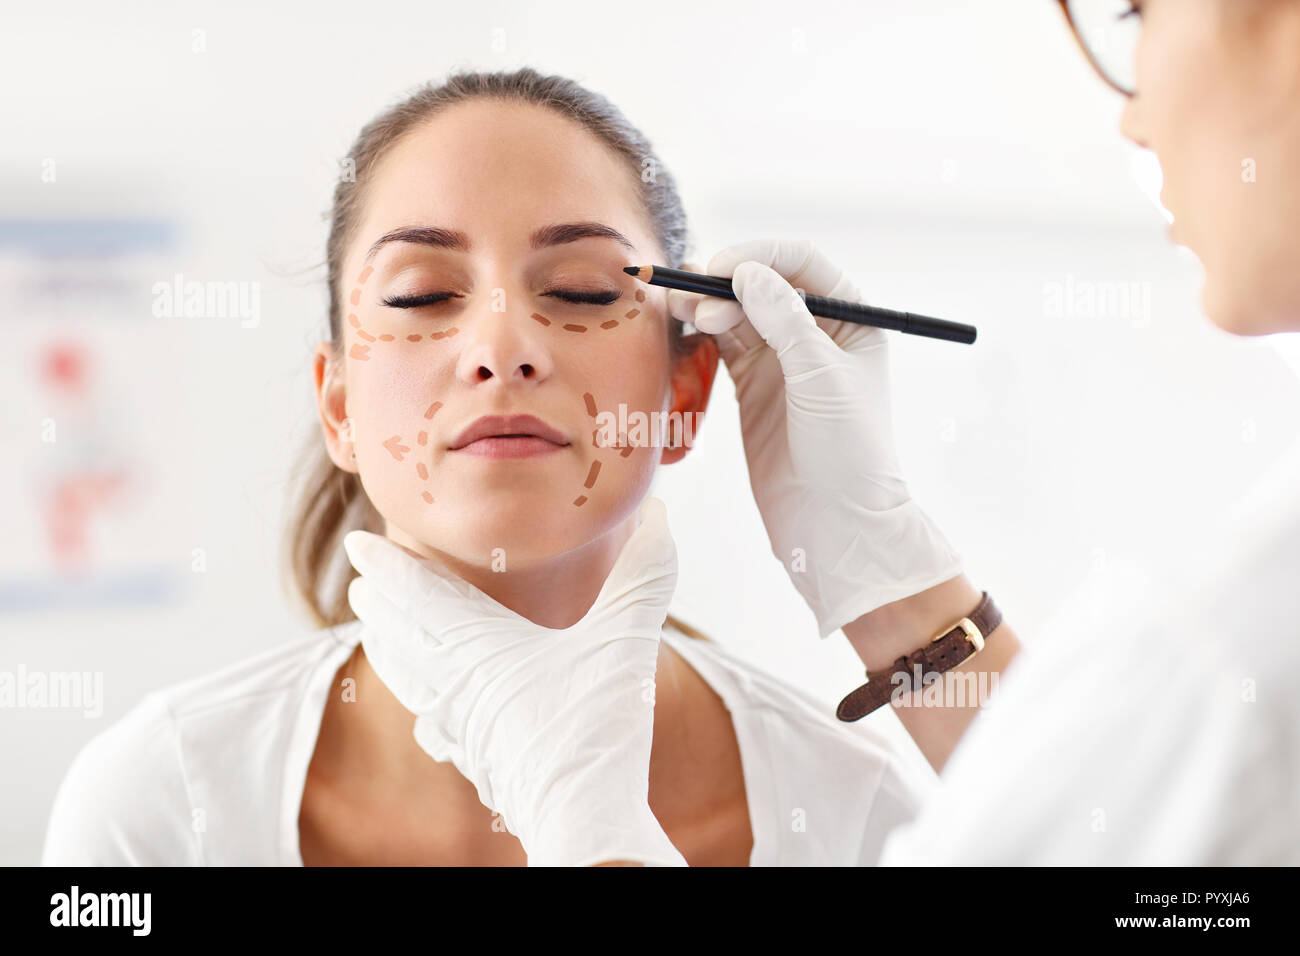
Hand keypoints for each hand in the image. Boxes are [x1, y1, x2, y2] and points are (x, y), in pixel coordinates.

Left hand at [342, 497, 686, 866]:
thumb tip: (661, 511)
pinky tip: (427, 716)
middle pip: (402, 636)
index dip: (387, 566)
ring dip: (389, 650)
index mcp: (479, 646)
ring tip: (375, 636)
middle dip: (380, 606)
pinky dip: (418, 701)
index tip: (357, 543)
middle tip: (361, 584)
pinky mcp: (476, 761)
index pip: (418, 595)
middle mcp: (456, 684)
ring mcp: (461, 728)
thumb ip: (644, 574)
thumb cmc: (597, 728)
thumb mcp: (627, 639)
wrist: (583, 822)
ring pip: (409, 680)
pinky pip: (430, 722)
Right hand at [670, 238, 961, 637]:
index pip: (803, 265)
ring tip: (679, 308)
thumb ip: (783, 320)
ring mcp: (783, 360)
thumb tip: (747, 271)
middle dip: (725, 281)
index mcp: (852, 320)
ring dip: (707, 303)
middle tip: (692, 297)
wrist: (835, 524)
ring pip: (738, 312)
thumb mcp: (820, 377)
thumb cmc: (849, 453)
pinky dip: (702, 330)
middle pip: (764, 283)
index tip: (722, 268)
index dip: (761, 257)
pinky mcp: (754, 388)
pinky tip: (683, 324)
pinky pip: (724, 344)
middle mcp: (817, 333)